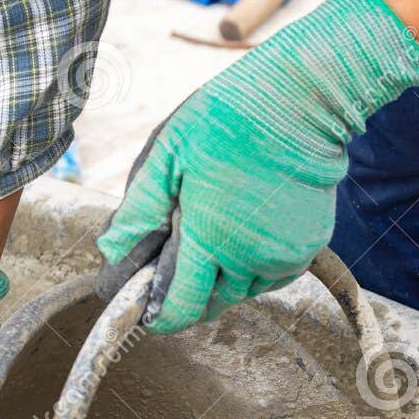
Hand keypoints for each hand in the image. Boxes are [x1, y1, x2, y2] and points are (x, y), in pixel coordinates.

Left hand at [96, 0, 418, 331]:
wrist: (302, 102)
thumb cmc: (228, 120)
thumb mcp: (169, 155)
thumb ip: (139, 210)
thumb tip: (111, 255)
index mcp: (210, 237)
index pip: (181, 308)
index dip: (161, 315)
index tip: (149, 309)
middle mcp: (250, 258)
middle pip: (212, 305)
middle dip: (191, 292)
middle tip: (182, 253)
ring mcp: (283, 257)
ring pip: (242, 292)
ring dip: (224, 278)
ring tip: (218, 232)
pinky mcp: (307, 250)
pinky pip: (271, 277)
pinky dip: (254, 267)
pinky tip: (246, 231)